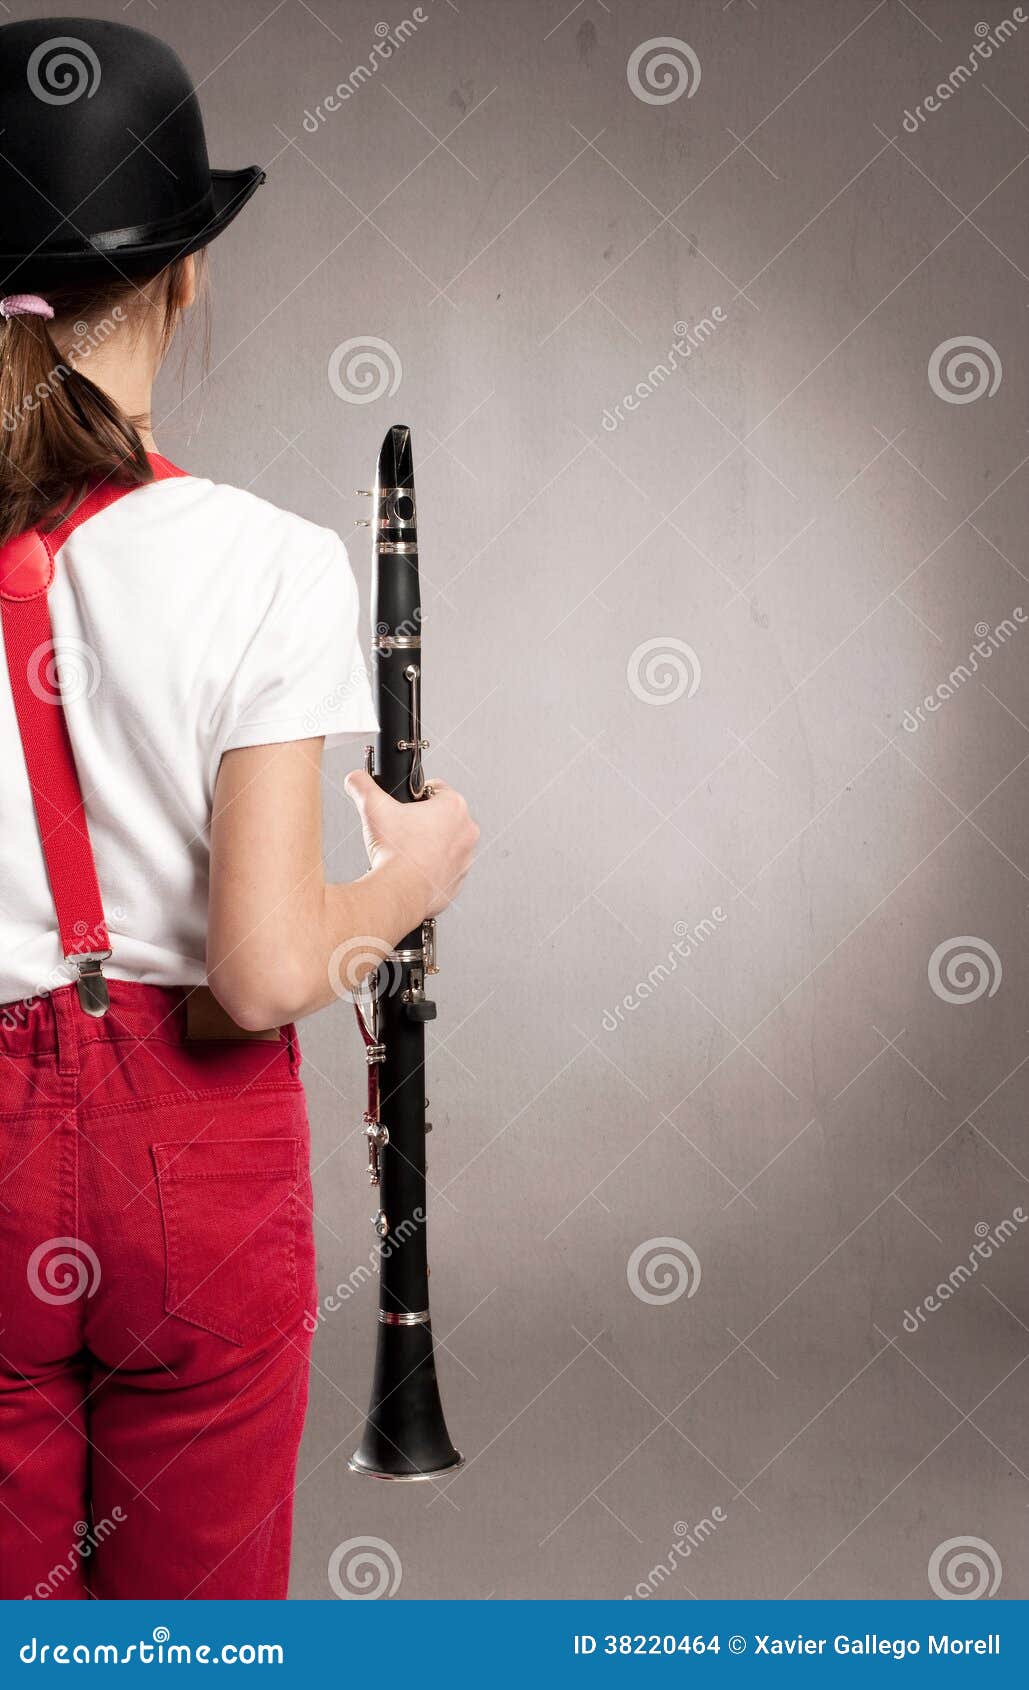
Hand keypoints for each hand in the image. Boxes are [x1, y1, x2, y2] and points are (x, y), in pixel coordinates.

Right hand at [345, 770, 478, 921]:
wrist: (400, 892)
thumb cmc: (396, 853)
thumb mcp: (373, 808)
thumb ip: (363, 786)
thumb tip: (355, 779)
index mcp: (454, 806)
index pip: (437, 788)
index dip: (416, 795)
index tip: (406, 805)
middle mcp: (466, 830)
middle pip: (443, 817)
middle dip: (423, 821)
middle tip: (402, 828)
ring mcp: (465, 857)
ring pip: (446, 843)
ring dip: (429, 844)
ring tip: (407, 850)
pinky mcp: (458, 880)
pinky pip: (445, 868)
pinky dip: (431, 867)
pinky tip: (413, 869)